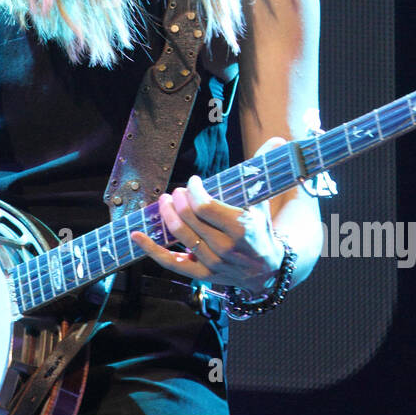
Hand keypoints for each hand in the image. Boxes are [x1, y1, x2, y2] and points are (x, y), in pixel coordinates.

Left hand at [131, 136, 288, 294]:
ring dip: (166, 214)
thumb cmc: (261, 230)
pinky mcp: (202, 274)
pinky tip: (137, 235)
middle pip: (189, 218)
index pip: (204, 205)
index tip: (193, 182)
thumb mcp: (264, 201)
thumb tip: (278, 141)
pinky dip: (151, 248)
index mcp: (241, 227)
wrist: (267, 269)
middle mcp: (226, 246)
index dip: (193, 190)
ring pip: (179, 235)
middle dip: (178, 199)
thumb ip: (264, 172)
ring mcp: (213, 262)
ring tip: (165, 201)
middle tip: (177, 191)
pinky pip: (171, 263)